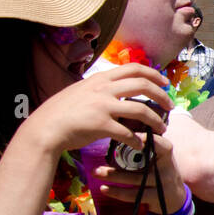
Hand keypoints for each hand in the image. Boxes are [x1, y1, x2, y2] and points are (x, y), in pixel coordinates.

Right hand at [23, 63, 171, 154]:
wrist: (44, 129)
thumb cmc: (61, 113)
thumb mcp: (80, 91)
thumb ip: (99, 89)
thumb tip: (116, 89)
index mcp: (100, 79)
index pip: (133, 68)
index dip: (153, 74)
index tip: (164, 82)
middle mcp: (103, 89)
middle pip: (143, 85)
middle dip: (161, 95)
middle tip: (169, 106)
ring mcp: (102, 106)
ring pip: (140, 110)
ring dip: (155, 121)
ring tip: (161, 129)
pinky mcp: (101, 125)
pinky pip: (128, 133)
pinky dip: (137, 140)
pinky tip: (140, 146)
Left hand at [92, 132, 186, 214]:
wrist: (175, 198)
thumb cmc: (160, 173)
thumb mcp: (159, 159)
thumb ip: (146, 149)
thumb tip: (119, 132)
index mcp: (166, 156)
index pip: (161, 144)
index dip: (146, 139)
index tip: (128, 134)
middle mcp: (167, 168)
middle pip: (143, 162)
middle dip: (120, 159)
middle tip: (101, 156)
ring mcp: (163, 184)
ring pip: (135, 179)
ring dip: (113, 176)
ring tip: (96, 172)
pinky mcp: (157, 197)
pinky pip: (134, 195)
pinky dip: (117, 192)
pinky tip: (104, 189)